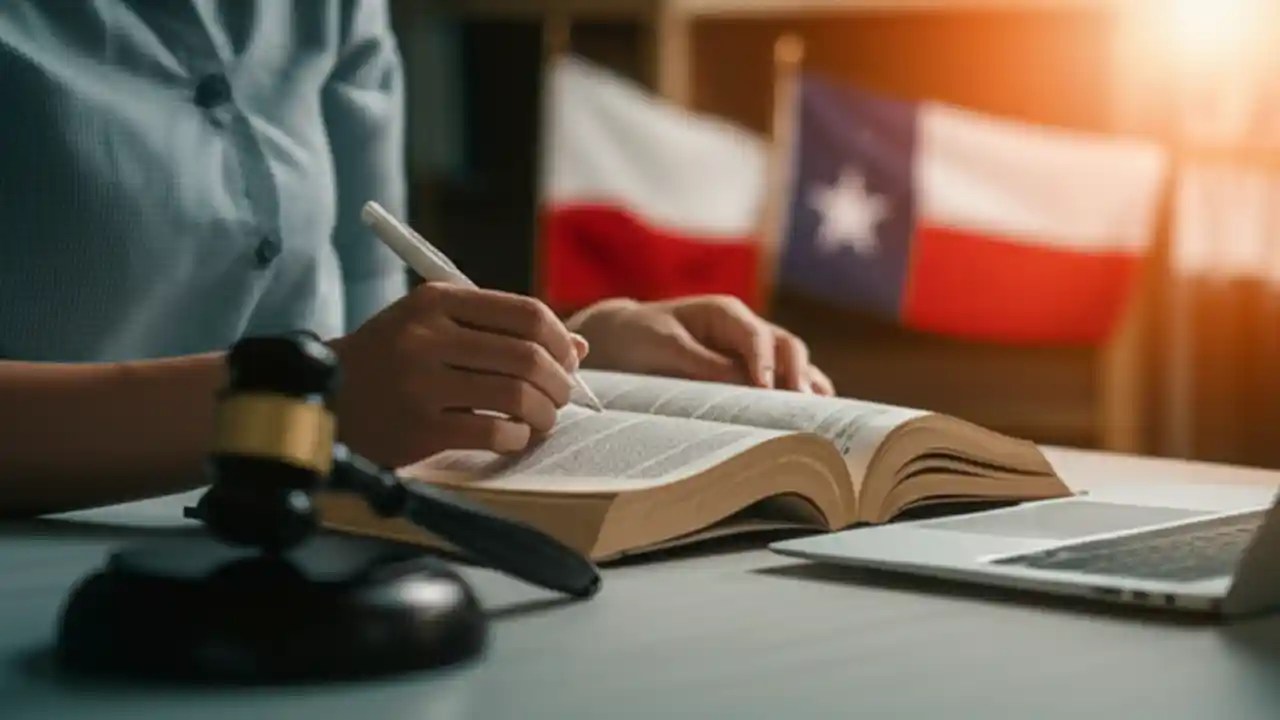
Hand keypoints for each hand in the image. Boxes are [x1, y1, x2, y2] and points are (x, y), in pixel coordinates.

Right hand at [330, 283, 589, 466]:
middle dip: (558, 382)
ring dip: (543, 413)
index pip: (525, 313)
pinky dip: (516, 437)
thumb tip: (578, 348)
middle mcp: (428, 336)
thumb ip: (502, 330)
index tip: (566, 360)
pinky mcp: (419, 427)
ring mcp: (421, 382)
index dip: (560, 339)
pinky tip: (512, 437)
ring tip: (541, 420)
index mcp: (438, 301)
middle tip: (559, 397)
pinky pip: (493, 432)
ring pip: (516, 395)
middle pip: (527, 356)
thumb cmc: (393, 359)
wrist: (328, 400)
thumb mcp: (436, 326)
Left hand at [566, 296, 833, 394]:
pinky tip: (816, 413)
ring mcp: (750, 351)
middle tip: (804, 407)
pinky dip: (800, 394)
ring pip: (793, 364)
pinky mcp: (747, 373)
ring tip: (821, 414)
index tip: (767, 390)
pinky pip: (782, 381)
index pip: (757, 336)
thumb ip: (701, 362)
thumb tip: (744, 383)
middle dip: (797, 375)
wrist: (618, 339)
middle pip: (787, 347)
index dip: (766, 363)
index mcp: (725, 314)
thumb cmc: (638, 337)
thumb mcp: (664, 346)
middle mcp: (745, 330)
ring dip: (807, 386)